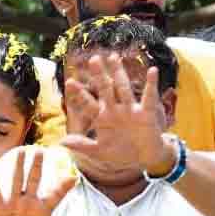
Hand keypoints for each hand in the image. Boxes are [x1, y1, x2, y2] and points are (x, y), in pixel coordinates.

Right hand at [0, 149, 75, 215]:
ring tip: (21, 152)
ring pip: (17, 181)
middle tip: (41, 151)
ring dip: (19, 167)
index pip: (55, 195)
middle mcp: (29, 201)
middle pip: (34, 180)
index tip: (73, 177)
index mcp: (43, 209)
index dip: (64, 187)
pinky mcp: (0, 207)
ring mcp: (14, 203)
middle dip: (37, 166)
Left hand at [61, 54, 173, 174]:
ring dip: (119, 73)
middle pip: (105, 89)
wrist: (144, 158)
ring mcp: (130, 110)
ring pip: (123, 88)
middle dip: (99, 75)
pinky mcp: (147, 114)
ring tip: (113, 57)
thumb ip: (82, 146)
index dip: (80, 93)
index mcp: (102, 118)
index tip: (69, 82)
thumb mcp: (99, 152)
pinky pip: (149, 97)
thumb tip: (61, 142)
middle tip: (93, 59)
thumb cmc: (121, 153)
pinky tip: (152, 71)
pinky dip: (152, 85)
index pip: (88, 103)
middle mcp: (115, 110)